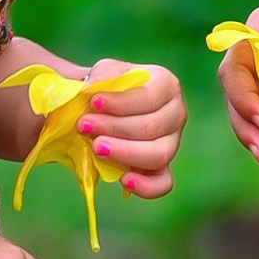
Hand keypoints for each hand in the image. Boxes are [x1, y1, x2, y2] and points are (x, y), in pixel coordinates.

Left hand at [75, 60, 184, 203]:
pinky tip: (123, 180)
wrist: (102, 110)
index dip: (120, 103)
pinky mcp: (162, 168)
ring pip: (158, 154)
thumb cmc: (106, 89)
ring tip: (96, 148)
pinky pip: (163, 183)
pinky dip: (146, 186)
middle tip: (83, 126)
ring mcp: (172, 143)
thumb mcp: (104, 73)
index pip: (149, 97)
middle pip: (151, 127)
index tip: (93, 102)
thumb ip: (102, 76)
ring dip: (125, 153)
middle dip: (114, 128)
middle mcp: (176, 113)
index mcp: (166, 85)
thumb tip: (96, 87)